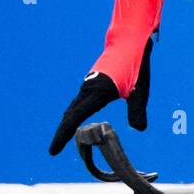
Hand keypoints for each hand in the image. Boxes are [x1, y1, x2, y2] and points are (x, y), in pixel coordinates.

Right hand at [48, 37, 152, 155]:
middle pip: (69, 115)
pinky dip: (73, 115)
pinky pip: (78, 103)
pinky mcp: (91, 83)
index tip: (53, 150)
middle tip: (53, 151)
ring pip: (73, 108)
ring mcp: (88, 85)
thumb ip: (138, 110)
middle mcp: (89, 88)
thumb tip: (139, 129)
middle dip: (61, 133)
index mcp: (98, 91)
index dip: (63, 135)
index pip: (75, 117)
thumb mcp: (140, 90)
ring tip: (61, 141)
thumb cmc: (136, 64)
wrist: (129, 41)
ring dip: (67, 124)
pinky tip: (74, 122)